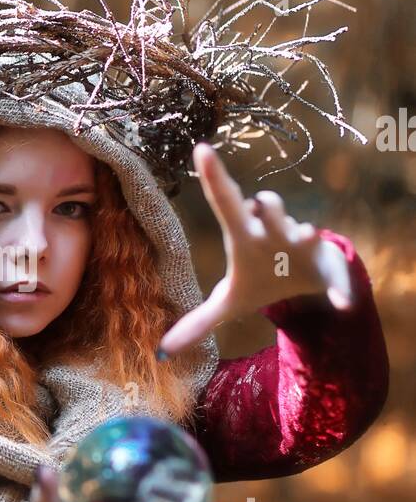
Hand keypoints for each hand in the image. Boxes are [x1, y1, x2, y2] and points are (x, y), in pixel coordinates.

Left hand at [157, 143, 353, 357]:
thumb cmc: (262, 282)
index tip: (201, 148)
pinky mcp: (329, 266)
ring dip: (303, 233)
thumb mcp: (229, 304)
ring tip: (303, 235)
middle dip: (267, 204)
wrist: (307, 284)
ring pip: (303, 230)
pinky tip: (341, 302)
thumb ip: (197, 323)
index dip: (214, 177)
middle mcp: (274, 233)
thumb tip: (161, 352)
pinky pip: (337, 274)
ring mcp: (304, 246)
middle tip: (260, 200)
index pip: (225, 202)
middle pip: (269, 209)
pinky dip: (340, 287)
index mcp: (246, 237)